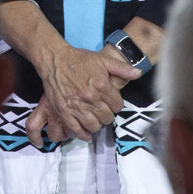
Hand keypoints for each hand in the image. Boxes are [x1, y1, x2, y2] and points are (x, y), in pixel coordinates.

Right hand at [26, 44, 141, 146]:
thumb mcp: (103, 60)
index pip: (117, 106)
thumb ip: (122, 68)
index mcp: (101, 85)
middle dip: (106, 115)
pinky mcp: (63, 111)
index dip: (115, 105)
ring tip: (94, 119)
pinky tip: (85, 133)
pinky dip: (82, 134)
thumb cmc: (79, 59)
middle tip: (101, 111)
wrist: (55, 59)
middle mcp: (90, 97)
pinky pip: (75, 129)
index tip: (110, 102)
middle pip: (106, 118)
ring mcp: (76, 106)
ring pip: (93, 126)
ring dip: (96, 125)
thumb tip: (138, 73)